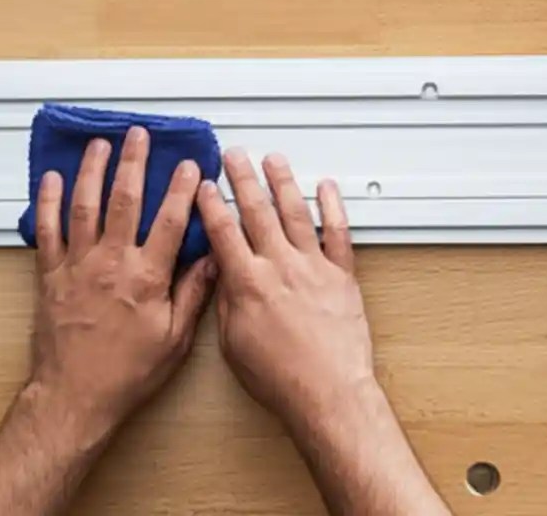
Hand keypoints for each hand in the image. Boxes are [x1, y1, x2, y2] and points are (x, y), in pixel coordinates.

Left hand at [31, 126, 217, 437]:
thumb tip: (212, 261)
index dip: (181, 189)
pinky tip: (51, 179)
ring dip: (92, 170)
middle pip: (124, 200)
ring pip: (84, 206)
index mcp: (146, 278)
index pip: (169, 221)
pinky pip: (47, 230)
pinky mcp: (50, 276)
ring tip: (99, 144)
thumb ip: (192, 295)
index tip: (189, 165)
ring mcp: (77, 266)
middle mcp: (111, 264)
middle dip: (133, 162)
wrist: (75, 396)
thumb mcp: (174, 340)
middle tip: (138, 135)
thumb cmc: (127, 373)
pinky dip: (48, 202)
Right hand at [196, 149, 372, 431]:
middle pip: (257, 211)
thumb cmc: (280, 378)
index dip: (212, 205)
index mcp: (248, 283)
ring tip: (274, 159)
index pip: (224, 232)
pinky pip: (338, 233)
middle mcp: (280, 267)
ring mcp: (313, 267)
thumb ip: (225, 303)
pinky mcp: (341, 276)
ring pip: (296, 213)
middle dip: (243, 178)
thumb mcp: (233, 344)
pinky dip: (333, 207)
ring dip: (282, 182)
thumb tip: (221, 275)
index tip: (205, 185)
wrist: (327, 391)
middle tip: (234, 155)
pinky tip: (326, 187)